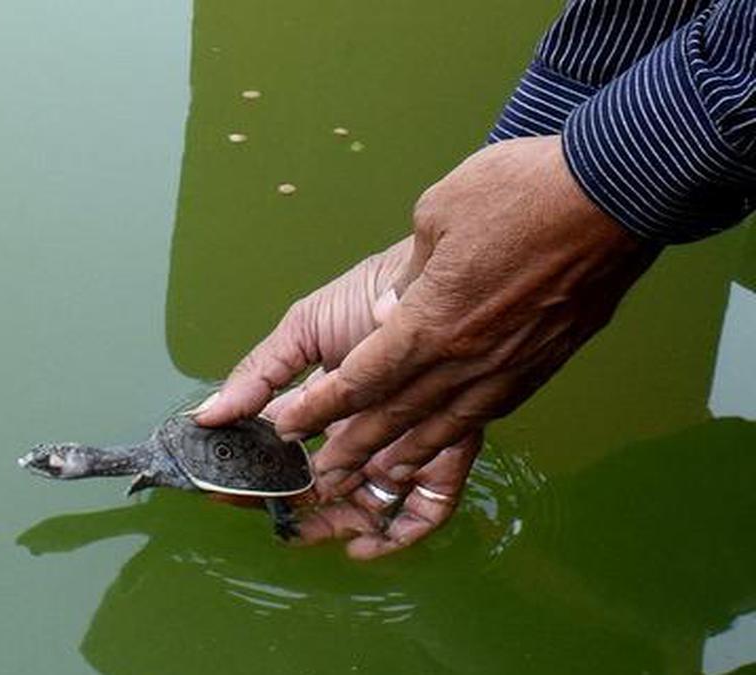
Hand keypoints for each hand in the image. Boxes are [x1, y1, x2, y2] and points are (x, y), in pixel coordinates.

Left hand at [197, 135, 659, 557]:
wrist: (613, 194)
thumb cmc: (519, 191)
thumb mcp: (439, 213)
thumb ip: (409, 269)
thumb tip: (394, 303)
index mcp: (428, 321)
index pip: (360, 380)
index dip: (319, 408)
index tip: (286, 426)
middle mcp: (464, 359)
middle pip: (394, 418)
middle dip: (351, 450)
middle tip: (318, 477)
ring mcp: (505, 368)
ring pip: (441, 428)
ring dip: (400, 459)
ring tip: (371, 482)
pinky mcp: (540, 366)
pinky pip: (484, 416)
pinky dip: (452, 439)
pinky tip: (439, 447)